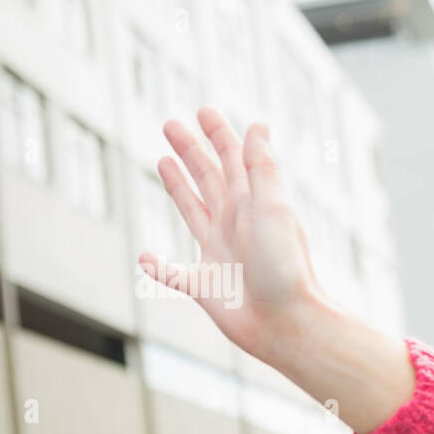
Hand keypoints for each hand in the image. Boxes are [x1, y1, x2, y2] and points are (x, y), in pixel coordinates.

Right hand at [139, 106, 325, 368]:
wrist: (287, 323)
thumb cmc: (285, 267)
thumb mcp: (273, 209)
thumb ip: (262, 169)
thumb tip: (258, 126)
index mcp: (251, 205)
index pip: (233, 160)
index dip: (218, 135)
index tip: (202, 110)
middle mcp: (234, 226)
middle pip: (208, 179)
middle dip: (191, 151)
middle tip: (170, 124)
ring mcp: (219, 255)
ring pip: (192, 212)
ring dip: (178, 187)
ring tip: (163, 161)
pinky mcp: (205, 288)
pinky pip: (173, 274)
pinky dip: (158, 266)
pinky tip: (146, 257)